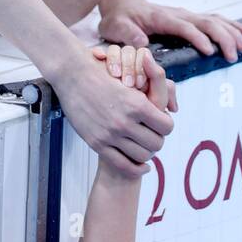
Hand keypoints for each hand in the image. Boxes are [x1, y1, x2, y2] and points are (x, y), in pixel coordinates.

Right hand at [52, 47, 173, 179]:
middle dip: (157, 140)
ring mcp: (109, 134)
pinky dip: (135, 169)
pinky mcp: (97, 143)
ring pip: (142, 156)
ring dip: (147, 153)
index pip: (166, 126)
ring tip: (144, 146)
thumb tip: (169, 105)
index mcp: (136, 104)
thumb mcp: (130, 78)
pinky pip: (123, 165)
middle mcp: (124, 121)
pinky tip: (141, 166)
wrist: (72, 74)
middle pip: (156, 143)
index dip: (166, 126)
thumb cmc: (102, 72)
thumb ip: (149, 91)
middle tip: (152, 135)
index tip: (161, 124)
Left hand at [97, 0, 241, 62]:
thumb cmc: (118, 18)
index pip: (183, 27)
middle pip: (206, 22)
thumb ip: (127, 34)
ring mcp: (185, 15)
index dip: (197, 38)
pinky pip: (213, 20)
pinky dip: (229, 26)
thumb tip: (142, 43)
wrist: (122, 2)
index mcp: (161, 18)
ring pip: (213, 20)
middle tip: (234, 55)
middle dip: (223, 37)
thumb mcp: (115, 27)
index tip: (210, 52)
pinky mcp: (189, 19)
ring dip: (230, 32)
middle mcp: (177, 14)